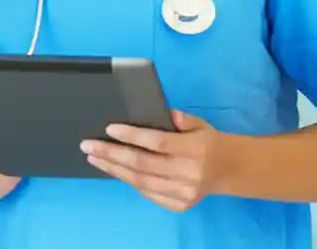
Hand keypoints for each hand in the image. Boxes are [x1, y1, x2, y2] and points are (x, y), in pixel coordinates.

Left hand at [80, 110, 228, 212]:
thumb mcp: (199, 124)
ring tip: (94, 158)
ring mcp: (184, 193)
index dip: (132, 136)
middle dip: (112, 154)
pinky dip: (129, 181)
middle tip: (88, 145)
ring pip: (140, 182)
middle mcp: (189, 173)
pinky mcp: (179, 205)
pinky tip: (113, 170)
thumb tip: (156, 110)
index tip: (109, 129)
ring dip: (113, 169)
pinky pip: (147, 193)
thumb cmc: (207, 141)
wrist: (228, 170)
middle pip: (143, 164)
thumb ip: (180, 118)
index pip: (158, 142)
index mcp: (195, 149)